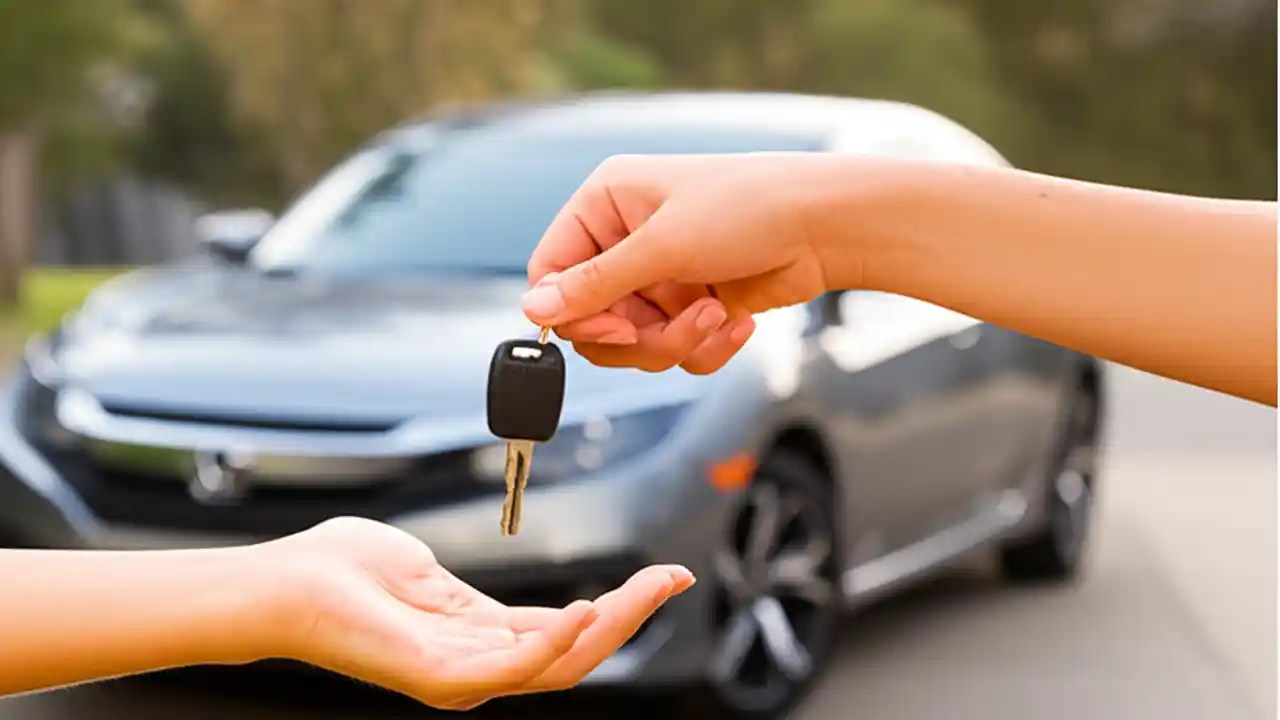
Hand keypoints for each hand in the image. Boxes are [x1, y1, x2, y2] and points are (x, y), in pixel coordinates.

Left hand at [263, 517, 693, 709]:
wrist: (287, 583)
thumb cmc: (342, 572)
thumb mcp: (424, 574)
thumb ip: (462, 592)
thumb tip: (468, 587)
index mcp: (480, 640)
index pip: (569, 631)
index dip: (622, 605)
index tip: (667, 575)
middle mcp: (478, 667)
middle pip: (579, 652)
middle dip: (634, 616)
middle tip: (675, 577)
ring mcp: (462, 678)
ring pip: (561, 663)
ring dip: (614, 624)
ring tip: (651, 586)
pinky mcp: (440, 677)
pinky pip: (515, 667)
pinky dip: (559, 641)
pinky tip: (586, 610)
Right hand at [522, 153, 851, 373]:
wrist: (826, 226)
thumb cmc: (747, 209)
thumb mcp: (663, 246)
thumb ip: (594, 285)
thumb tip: (533, 312)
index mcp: (603, 204)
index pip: (551, 273)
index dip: (574, 312)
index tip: (616, 331)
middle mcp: (624, 239)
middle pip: (591, 319)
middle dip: (635, 337)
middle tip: (674, 329)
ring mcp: (659, 275)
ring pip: (633, 342)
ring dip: (674, 343)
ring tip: (715, 318)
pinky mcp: (691, 303)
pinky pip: (673, 348)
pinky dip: (704, 346)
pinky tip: (736, 323)